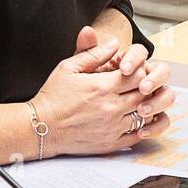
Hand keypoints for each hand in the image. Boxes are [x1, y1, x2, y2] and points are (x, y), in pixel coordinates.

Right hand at [30, 29, 172, 156]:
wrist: (42, 128)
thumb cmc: (53, 96)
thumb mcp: (69, 67)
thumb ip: (94, 54)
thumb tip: (113, 43)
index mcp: (103, 87)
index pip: (138, 74)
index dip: (140, 69)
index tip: (133, 70)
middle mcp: (111, 108)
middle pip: (145, 94)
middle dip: (146, 87)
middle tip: (139, 84)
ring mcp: (113, 128)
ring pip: (145, 115)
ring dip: (145, 106)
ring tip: (137, 99)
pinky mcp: (111, 144)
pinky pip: (138, 135)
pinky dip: (142, 126)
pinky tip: (134, 118)